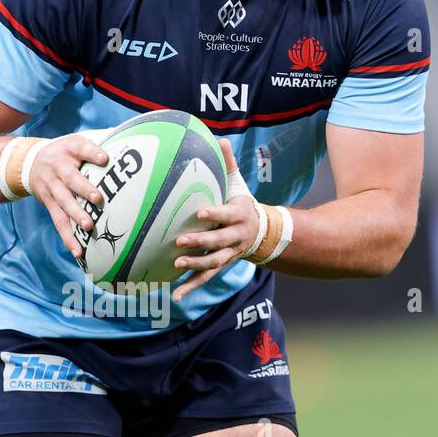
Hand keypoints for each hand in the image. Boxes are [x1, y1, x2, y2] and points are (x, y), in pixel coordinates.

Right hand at [27, 133, 109, 257]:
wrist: (29, 162)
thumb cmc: (64, 153)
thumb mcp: (76, 142)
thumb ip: (97, 144)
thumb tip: (131, 139)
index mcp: (69, 149)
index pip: (81, 148)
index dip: (92, 153)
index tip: (104, 159)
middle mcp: (58, 168)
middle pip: (71, 179)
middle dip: (84, 189)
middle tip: (98, 199)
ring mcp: (52, 187)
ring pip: (63, 202)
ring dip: (75, 215)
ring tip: (88, 226)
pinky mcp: (48, 203)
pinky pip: (58, 221)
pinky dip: (68, 237)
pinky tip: (78, 252)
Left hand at [171, 139, 259, 301]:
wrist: (261, 232)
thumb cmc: (241, 204)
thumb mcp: (238, 184)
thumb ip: (227, 165)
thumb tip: (219, 140)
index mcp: (238, 215)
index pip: (226, 214)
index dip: (214, 214)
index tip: (199, 212)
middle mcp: (235, 237)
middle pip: (218, 241)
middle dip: (200, 242)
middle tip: (180, 241)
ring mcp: (228, 254)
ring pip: (213, 263)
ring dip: (195, 266)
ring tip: (177, 265)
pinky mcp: (220, 266)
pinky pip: (205, 279)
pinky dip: (191, 288)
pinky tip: (176, 296)